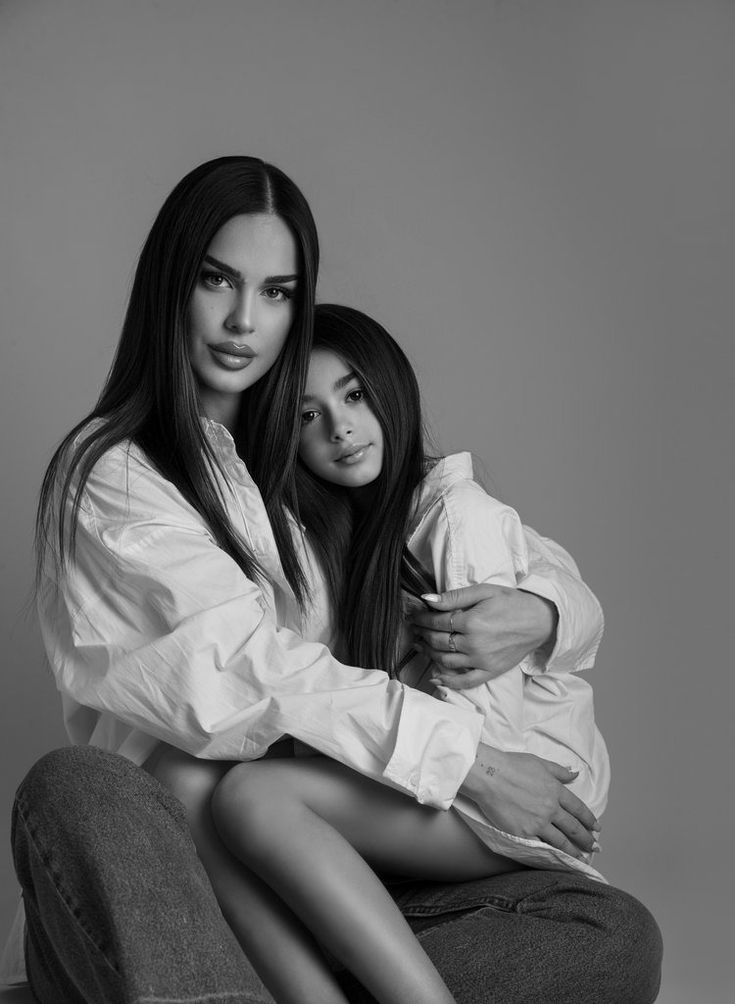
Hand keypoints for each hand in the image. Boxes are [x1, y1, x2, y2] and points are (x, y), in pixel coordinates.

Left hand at [406, 583, 557, 688]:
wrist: (540, 620)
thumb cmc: (512, 602)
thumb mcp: (484, 591)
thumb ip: (454, 596)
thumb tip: (427, 600)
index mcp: (471, 622)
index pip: (437, 622)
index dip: (422, 618)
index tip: (414, 615)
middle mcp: (474, 644)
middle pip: (438, 641)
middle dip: (422, 634)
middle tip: (415, 629)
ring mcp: (481, 661)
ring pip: (445, 661)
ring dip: (428, 654)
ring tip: (420, 646)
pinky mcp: (490, 671)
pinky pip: (465, 681)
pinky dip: (448, 681)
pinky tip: (436, 676)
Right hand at [460, 742, 599, 857]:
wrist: (489, 775)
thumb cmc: (511, 765)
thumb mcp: (539, 762)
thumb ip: (559, 771)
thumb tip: (575, 773)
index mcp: (556, 790)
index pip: (578, 808)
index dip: (590, 819)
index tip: (596, 827)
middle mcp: (550, 808)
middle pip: (574, 827)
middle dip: (587, 839)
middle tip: (596, 848)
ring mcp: (538, 823)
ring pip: (562, 841)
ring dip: (574, 851)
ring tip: (582, 859)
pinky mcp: (524, 833)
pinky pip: (542, 847)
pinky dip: (552, 855)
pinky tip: (558, 860)